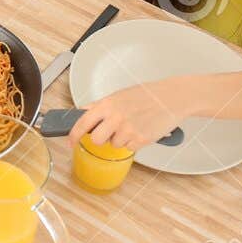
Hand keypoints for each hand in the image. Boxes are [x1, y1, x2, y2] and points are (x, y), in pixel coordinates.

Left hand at [69, 81, 187, 151]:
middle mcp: (115, 118)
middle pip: (96, 140)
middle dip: (100, 138)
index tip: (70, 142)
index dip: (73, 135)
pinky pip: (129, 148)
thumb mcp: (118, 95)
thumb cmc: (146, 95)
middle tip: (109, 131)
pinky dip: (133, 142)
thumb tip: (82, 112)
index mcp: (107, 104)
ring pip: (113, 145)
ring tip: (131, 125)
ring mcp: (128, 130)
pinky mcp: (141, 140)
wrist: (171, 98)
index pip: (82, 123)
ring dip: (120, 139)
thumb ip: (100, 106)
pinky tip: (140, 129)